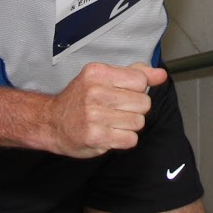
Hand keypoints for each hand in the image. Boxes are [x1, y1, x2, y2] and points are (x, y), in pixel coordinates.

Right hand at [46, 61, 167, 157]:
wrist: (51, 122)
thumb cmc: (80, 99)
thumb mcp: (103, 78)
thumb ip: (135, 74)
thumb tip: (160, 75)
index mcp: (98, 72)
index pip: (140, 81)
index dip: (137, 90)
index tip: (122, 94)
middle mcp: (95, 92)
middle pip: (143, 103)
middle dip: (135, 109)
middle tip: (116, 110)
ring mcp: (94, 115)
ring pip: (139, 122)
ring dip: (129, 125)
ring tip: (111, 122)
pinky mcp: (95, 137)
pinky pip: (130, 139)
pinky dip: (123, 139)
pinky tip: (109, 134)